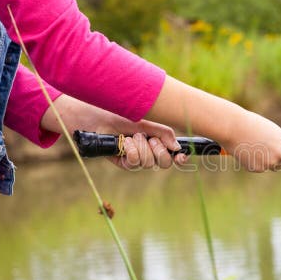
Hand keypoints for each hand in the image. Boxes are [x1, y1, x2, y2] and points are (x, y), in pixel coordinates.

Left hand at [41, 95, 186, 169]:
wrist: (99, 118)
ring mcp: (135, 158)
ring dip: (141, 147)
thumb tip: (177, 148)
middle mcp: (148, 151)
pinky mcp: (123, 163)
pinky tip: (124, 142)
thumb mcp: (146, 122)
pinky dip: (131, 151)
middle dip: (159, 151)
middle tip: (150, 139)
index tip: (181, 156)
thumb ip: (163, 133)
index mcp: (156, 141)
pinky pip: (134, 163)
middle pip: (164, 163)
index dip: (180, 158)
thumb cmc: (121, 116)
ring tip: (131, 136)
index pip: (173, 155)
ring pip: (149, 163)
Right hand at [220, 110, 280, 171]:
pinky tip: (246, 151)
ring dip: (263, 160)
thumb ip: (279, 143)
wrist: (233, 127)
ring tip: (253, 146)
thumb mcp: (271, 131)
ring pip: (269, 166)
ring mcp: (269, 162)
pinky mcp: (257, 168)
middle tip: (263, 147)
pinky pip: (257, 168)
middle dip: (275, 159)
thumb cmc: (252, 124)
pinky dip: (252, 162)